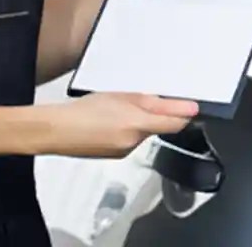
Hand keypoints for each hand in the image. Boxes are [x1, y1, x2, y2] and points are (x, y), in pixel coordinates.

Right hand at [45, 92, 198, 158]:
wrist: (57, 131)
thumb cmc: (85, 109)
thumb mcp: (120, 96)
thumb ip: (151, 101)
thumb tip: (179, 105)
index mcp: (138, 124)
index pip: (174, 123)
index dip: (185, 114)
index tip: (194, 106)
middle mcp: (135, 142)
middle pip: (158, 127)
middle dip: (157, 115)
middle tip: (144, 98)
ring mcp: (125, 151)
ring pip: (143, 133)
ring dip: (139, 122)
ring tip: (118, 109)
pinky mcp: (115, 156)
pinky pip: (129, 141)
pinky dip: (127, 131)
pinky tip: (109, 123)